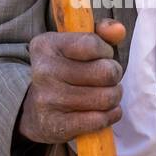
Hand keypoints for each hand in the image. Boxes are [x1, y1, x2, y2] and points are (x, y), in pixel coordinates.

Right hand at [18, 19, 125, 144]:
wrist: (36, 111)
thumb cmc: (66, 72)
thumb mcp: (77, 47)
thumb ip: (102, 33)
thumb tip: (119, 30)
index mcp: (46, 45)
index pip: (92, 43)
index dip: (106, 52)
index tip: (101, 57)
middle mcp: (43, 70)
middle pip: (106, 72)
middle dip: (114, 76)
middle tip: (107, 80)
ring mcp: (48, 99)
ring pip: (106, 98)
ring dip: (114, 97)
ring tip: (105, 95)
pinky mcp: (56, 125)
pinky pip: (99, 120)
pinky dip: (110, 116)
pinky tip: (104, 112)